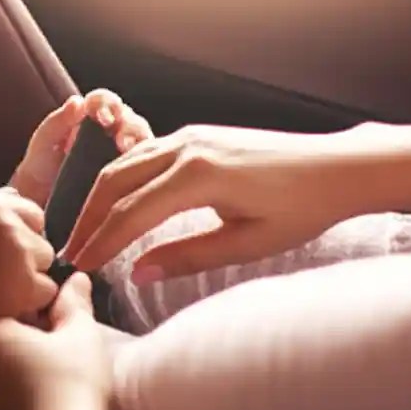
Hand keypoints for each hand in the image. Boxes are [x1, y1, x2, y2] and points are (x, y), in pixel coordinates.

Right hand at [0, 189, 58, 326]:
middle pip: (43, 243)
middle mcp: (9, 228)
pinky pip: (47, 291)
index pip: (35, 215)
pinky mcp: (24, 287)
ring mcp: (18, 257)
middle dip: (29, 258)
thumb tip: (17, 194)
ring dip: (31, 278)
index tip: (7, 251)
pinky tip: (6, 300)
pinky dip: (32, 300)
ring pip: (45, 266)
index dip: (25, 233)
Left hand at [0, 273, 114, 409]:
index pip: (6, 311)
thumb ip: (73, 304)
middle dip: (20, 345)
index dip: (36, 316)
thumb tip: (76, 279)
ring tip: (47, 385)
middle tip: (55, 356)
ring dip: (11, 375)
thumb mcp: (80, 334)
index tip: (57, 327)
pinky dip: (7, 405)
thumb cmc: (70, 382)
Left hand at [10, 89, 153, 205]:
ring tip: (126, 147)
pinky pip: (145, 161)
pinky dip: (144, 159)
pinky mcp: (130, 173)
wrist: (40, 204)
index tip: (101, 116)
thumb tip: (77, 101)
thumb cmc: (40, 170)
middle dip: (126, 122)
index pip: (103, 102)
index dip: (105, 104)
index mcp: (88, 118)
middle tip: (119, 137)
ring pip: (140, 135)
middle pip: (126, 116)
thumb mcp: (43, 144)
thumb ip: (57, 122)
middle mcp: (109, 131)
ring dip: (136, 138)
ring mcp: (121, 152)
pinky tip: (135, 165)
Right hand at [62, 124, 383, 279]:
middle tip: (72, 252)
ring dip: (101, 197)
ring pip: (125, 163)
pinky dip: (122, 179)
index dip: (102, 243)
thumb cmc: (303, 208)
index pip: (131, 214)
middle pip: (115, 182)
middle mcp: (186, 147)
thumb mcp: (248, 244)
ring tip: (88, 230)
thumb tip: (137, 274)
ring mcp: (191, 136)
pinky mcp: (198, 135)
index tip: (81, 267)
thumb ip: (188, 257)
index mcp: (198, 175)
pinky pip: (145, 155)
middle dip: (89, 218)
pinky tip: (117, 203)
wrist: (338, 167)